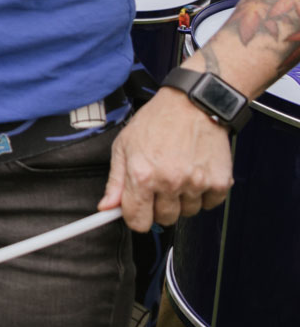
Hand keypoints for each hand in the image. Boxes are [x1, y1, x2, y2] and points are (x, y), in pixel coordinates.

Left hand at [100, 88, 234, 229]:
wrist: (193, 104)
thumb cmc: (158, 121)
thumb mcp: (124, 146)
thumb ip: (115, 181)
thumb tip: (107, 206)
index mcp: (142, 175)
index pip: (137, 221)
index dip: (135, 217)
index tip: (137, 210)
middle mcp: (169, 182)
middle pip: (164, 220)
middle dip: (159, 207)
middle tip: (159, 184)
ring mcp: (196, 184)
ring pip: (187, 213)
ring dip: (182, 200)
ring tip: (178, 173)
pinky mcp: (219, 183)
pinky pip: (209, 205)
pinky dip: (203, 194)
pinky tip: (195, 174)